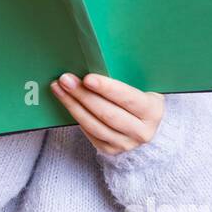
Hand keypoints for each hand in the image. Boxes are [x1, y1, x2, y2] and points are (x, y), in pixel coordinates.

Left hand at [50, 72, 164, 156]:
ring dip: (73, 105)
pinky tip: (66, 101)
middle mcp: (141, 131)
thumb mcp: (143, 88)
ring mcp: (125, 143)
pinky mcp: (110, 150)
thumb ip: (126, 78)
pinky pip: (89, 133)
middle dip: (83, 95)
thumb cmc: (140, 99)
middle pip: (107, 113)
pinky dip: (76, 115)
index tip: (87, 78)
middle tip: (65, 79)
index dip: (107, 88)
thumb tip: (94, 62)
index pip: (128, 98)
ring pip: (94, 125)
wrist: (146, 126)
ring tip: (59, 88)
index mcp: (152, 111)